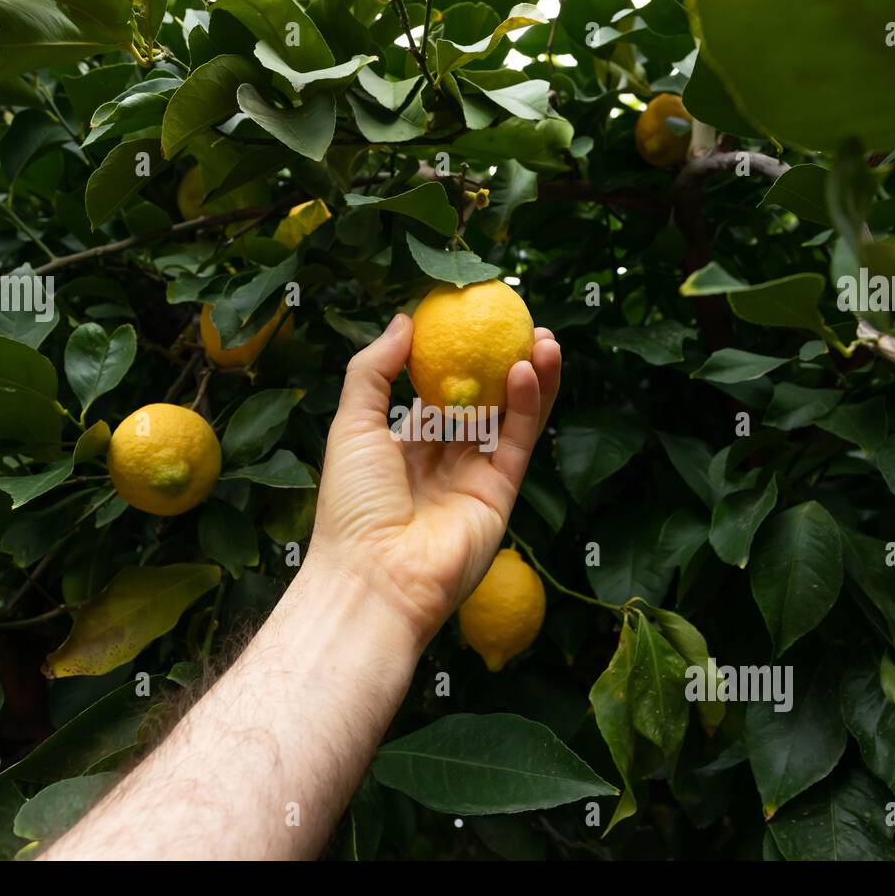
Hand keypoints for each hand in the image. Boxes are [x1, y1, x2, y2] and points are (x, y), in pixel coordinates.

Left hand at [308, 313, 561, 645]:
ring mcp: (474, 479)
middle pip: (481, 402)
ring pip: (509, 418)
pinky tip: (530, 369)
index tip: (471, 319)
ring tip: (543, 338)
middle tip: (520, 323)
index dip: (455, 358)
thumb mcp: (352, 424)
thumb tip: (404, 320)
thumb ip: (374, 370)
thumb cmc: (351, 504)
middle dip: (503, 362)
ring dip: (530, 377)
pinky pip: (517, 442)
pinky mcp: (500, 495)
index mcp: (402, 448)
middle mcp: (442, 462)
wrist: (374, 576)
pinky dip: (529, 405)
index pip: (435, 394)